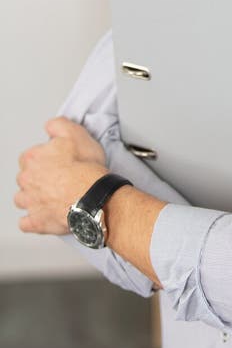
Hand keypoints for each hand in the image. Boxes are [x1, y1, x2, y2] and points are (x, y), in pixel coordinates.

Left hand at [15, 117, 107, 234]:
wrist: (93, 196)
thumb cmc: (85, 167)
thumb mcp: (76, 133)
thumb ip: (58, 125)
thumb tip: (50, 126)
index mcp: (32, 159)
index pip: (30, 156)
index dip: (45, 157)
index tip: (57, 160)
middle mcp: (26, 180)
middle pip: (26, 177)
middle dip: (38, 177)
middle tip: (58, 177)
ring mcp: (30, 203)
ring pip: (23, 199)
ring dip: (33, 198)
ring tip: (51, 196)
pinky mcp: (37, 222)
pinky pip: (26, 223)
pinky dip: (33, 220)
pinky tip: (44, 215)